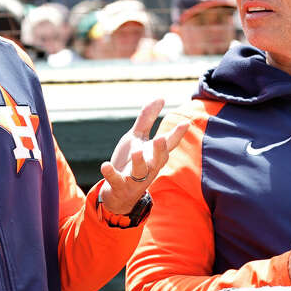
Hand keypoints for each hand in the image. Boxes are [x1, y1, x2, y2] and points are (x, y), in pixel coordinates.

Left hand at [97, 98, 187, 214]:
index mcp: (154, 156)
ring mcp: (134, 179)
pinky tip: (105, 165)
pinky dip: (110, 173)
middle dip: (160, 150)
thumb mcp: (137, 138)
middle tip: (160, 138)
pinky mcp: (119, 186)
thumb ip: (147, 119)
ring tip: (137, 151)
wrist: (117, 193)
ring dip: (139, 161)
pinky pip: (116, 180)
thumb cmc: (130, 162)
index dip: (177, 134)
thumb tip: (160, 98)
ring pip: (140, 171)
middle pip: (158, 160)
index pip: (169, 144)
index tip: (185, 123)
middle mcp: (149, 168)